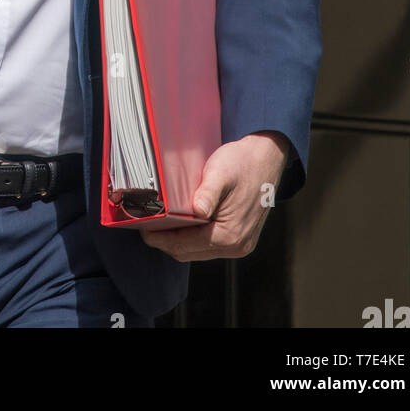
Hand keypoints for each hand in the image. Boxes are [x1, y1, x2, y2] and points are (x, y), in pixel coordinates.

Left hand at [141, 131, 288, 261]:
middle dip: (165, 240)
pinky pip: (208, 245)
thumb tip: (197, 210)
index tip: (142, 227)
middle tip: (145, 224)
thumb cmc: (242, 163)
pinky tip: (181, 221)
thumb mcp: (220, 172)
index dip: (159, 238)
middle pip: (188, 252)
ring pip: (197, 251)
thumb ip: (208, 193)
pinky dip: (191, 237)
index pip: (183, 246)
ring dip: (178, 239)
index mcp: (229, 235)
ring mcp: (239, 245)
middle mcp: (236, 246)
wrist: (267, 158)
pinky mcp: (239, 239)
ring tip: (159, 222)